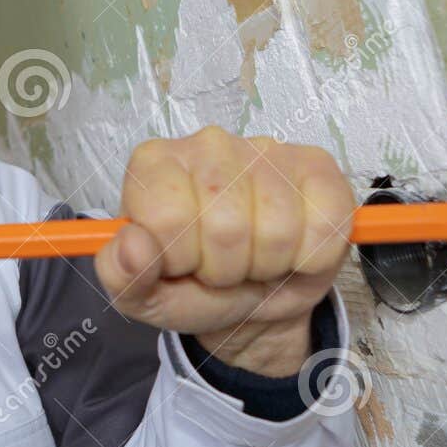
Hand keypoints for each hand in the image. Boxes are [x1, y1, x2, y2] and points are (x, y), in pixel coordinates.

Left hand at [95, 127, 353, 375]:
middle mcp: (207, 144)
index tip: (180, 264)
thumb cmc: (193, 286)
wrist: (251, 301)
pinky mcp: (318, 167)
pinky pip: (324, 226)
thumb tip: (131, 245)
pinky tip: (292, 249)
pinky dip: (310, 257)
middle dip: (224, 268)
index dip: (178, 259)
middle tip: (221, 267)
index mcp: (154, 165)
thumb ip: (121, 275)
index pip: (166, 217)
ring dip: (267, 265)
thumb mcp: (143, 296)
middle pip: (226, 225)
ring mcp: (265, 149)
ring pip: (277, 229)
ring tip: (252, 260)